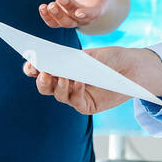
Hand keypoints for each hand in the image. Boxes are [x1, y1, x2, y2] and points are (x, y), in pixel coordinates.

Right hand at [23, 45, 161, 114]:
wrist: (131, 66)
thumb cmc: (108, 58)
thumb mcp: (88, 55)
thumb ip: (70, 61)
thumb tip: (52, 64)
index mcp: (61, 68)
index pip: (40, 70)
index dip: (32, 68)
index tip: (30, 63)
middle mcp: (65, 83)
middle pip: (45, 86)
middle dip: (42, 80)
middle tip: (44, 72)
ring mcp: (75, 96)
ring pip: (58, 95)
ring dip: (58, 86)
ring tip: (62, 77)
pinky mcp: (86, 106)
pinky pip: (76, 101)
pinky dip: (76, 91)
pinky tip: (79, 81)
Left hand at [38, 0, 111, 28]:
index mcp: (97, 9)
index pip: (92, 14)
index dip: (86, 14)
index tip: (78, 12)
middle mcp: (84, 17)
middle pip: (74, 19)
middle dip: (66, 9)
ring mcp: (73, 19)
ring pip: (63, 22)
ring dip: (55, 15)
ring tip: (48, 5)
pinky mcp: (62, 17)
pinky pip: (54, 22)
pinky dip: (47, 17)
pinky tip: (42, 7)